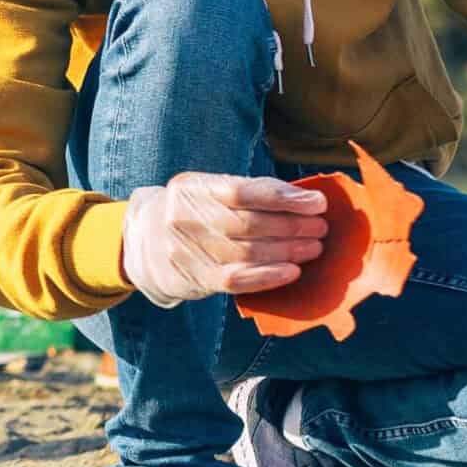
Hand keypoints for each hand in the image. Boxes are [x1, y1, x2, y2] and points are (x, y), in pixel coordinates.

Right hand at [121, 172, 328, 308]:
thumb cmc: (193, 212)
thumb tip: (304, 198)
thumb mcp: (207, 190)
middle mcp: (185, 216)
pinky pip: (237, 279)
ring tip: (314, 247)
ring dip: (288, 250)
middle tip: (321, 227)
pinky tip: (292, 271)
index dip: (284, 197)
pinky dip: (268, 276)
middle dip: (293, 225)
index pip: (244, 190)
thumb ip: (247, 191)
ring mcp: (188, 250)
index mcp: (192, 187)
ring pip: (248, 252)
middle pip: (250, 223)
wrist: (144, 245)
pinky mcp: (196, 279)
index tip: (316, 202)